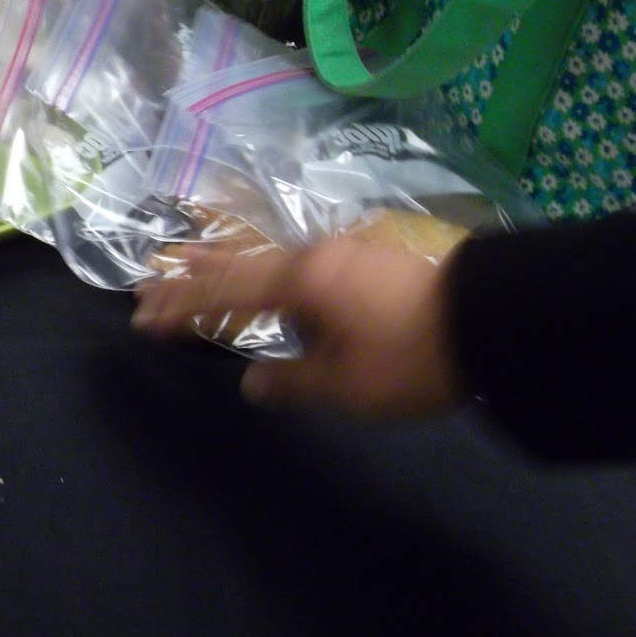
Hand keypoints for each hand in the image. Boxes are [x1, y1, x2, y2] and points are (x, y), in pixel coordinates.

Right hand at [130, 230, 467, 416]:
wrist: (495, 318)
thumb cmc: (414, 357)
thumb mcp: (349, 385)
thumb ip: (293, 381)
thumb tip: (252, 382)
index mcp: (299, 282)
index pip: (222, 294)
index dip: (179, 306)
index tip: (141, 317)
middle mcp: (312, 256)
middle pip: (236, 262)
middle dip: (190, 274)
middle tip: (146, 279)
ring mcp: (340, 250)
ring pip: (265, 252)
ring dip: (222, 259)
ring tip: (187, 256)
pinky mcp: (365, 256)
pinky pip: (291, 255)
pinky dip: (259, 262)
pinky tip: (262, 269)